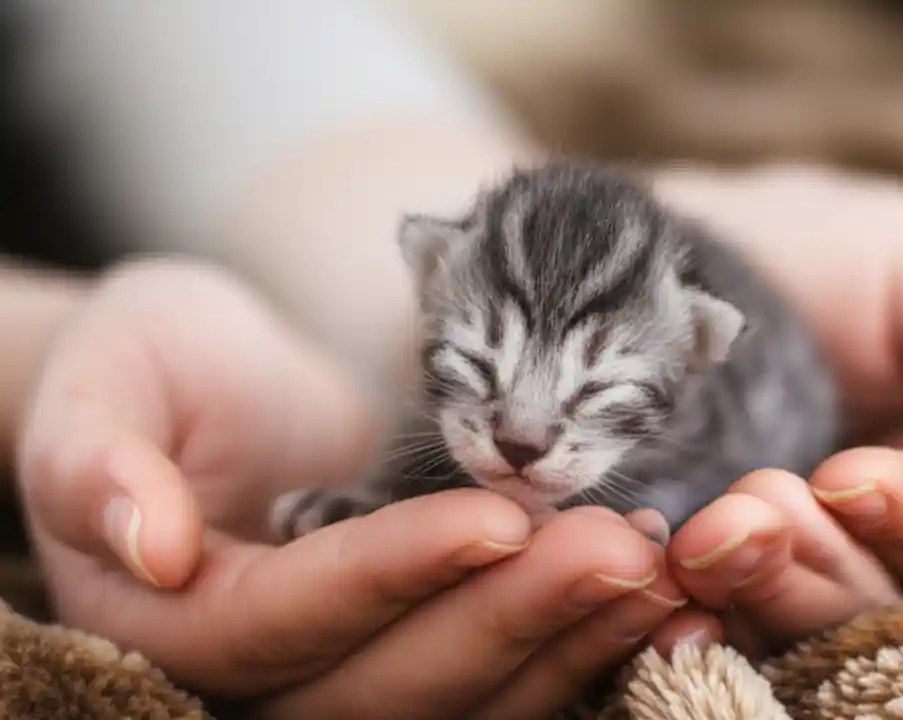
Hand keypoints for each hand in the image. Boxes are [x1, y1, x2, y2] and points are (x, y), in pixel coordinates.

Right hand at [18, 260, 687, 717]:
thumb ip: (95, 462)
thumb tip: (152, 546)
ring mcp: (345, 666)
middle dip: (510, 617)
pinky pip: (497, 665)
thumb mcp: (100, 383)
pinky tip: (650, 585)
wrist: (209, 380)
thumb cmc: (145, 365)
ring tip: (652, 565)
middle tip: (617, 544)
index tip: (497, 515)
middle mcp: (263, 673)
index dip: (393, 574)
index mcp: (171, 623)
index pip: (288, 621)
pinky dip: (574, 636)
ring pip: (460, 696)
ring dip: (563, 638)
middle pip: (390, 685)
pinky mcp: (414, 640)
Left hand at [653, 165, 902, 653]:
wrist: (687, 247)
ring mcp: (796, 556)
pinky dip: (702, 622)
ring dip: (761, 586)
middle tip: (755, 501)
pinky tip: (673, 611)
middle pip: (885, 593)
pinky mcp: (715, 567)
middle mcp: (884, 532)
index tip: (845, 475)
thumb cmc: (833, 249)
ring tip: (704, 535)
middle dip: (825, 556)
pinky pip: (722, 621)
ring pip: (805, 617)